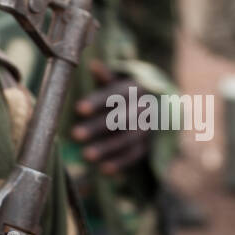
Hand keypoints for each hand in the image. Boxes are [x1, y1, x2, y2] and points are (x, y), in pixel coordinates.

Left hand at [71, 60, 151, 175]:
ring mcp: (149, 128)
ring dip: (108, 148)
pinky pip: (136, 155)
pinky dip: (121, 163)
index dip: (97, 102)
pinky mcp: (150, 145)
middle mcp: (145, 108)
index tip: (78, 109)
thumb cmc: (125, 93)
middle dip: (98, 127)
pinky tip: (104, 170)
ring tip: (86, 156)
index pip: (115, 95)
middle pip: (122, 118)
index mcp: (135, 88)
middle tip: (74, 135)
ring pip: (129, 139)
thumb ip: (105, 77)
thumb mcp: (117, 82)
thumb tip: (93, 64)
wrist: (159, 107)